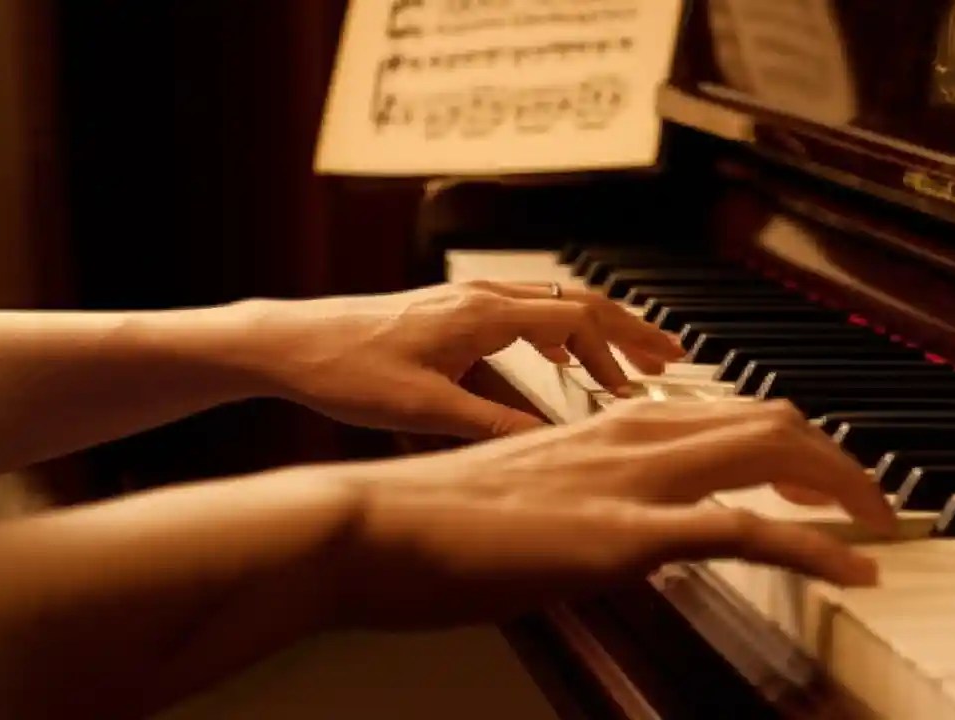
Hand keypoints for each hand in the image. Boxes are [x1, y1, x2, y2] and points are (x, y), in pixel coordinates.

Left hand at [241, 281, 683, 438]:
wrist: (288, 343)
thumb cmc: (344, 369)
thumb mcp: (422, 411)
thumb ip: (492, 426)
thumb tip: (552, 444)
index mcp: (482, 314)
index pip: (577, 317)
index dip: (625, 342)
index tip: (661, 367)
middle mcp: (480, 296)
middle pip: (575, 304)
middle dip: (626, 331)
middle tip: (666, 359)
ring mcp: (464, 299)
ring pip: (550, 308)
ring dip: (592, 335)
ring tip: (622, 369)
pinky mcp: (450, 311)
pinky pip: (522, 315)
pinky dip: (555, 336)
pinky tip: (558, 363)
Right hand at [319, 398, 896, 628]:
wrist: (370, 525)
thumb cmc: (432, 521)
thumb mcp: (527, 500)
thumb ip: (581, 501)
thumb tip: (610, 529)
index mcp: (609, 427)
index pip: (725, 414)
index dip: (788, 441)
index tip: (821, 476)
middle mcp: (633, 435)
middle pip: (768, 421)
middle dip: (835, 458)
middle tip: (870, 499)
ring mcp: (634, 479)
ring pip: (773, 452)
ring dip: (842, 486)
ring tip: (881, 524)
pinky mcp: (627, 530)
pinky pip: (748, 527)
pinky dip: (816, 544)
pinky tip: (855, 567)